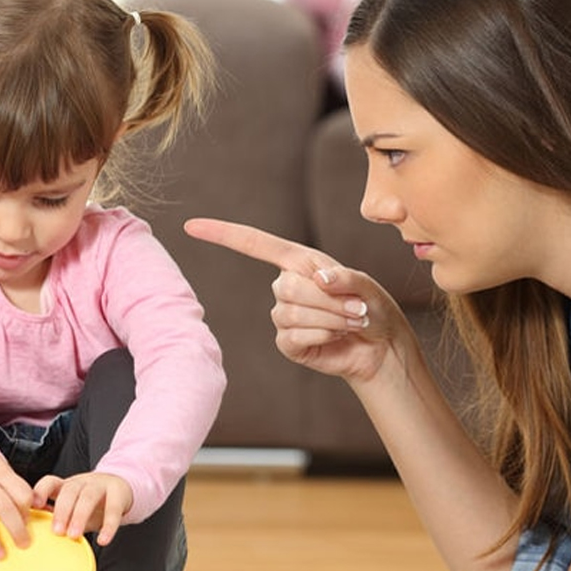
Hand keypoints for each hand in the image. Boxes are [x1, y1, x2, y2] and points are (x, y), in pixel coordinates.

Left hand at [32, 472, 132, 545]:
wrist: (121, 489)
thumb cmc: (92, 502)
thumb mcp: (73, 508)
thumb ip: (58, 517)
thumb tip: (39, 532)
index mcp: (66, 485)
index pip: (50, 482)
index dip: (41, 492)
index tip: (35, 506)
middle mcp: (82, 483)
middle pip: (69, 491)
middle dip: (61, 511)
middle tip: (57, 531)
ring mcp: (101, 486)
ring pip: (88, 497)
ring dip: (80, 517)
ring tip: (74, 535)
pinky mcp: (118, 494)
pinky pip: (113, 510)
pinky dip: (108, 526)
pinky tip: (103, 540)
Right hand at [184, 217, 413, 384]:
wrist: (379, 344)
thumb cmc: (371, 307)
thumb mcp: (364, 285)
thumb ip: (344, 278)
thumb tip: (318, 280)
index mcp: (298, 262)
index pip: (254, 244)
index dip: (223, 234)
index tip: (191, 226)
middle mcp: (285, 286)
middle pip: (285, 287)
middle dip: (327, 299)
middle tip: (356, 308)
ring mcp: (283, 315)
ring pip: (291, 312)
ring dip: (330, 318)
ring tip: (352, 320)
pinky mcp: (288, 342)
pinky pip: (293, 335)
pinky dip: (322, 334)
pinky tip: (336, 336)